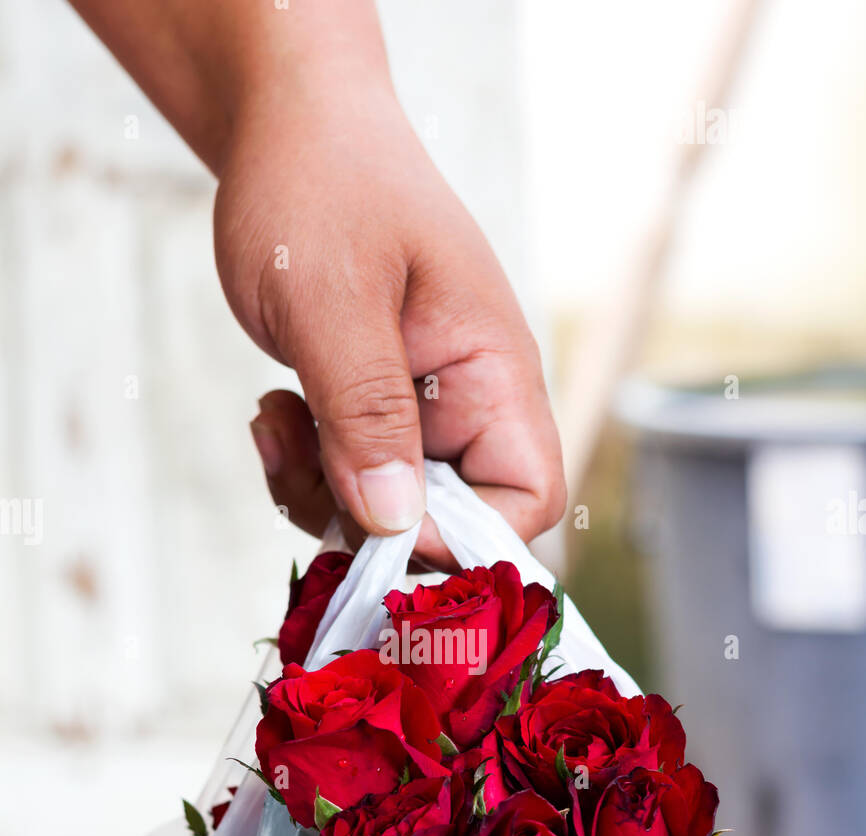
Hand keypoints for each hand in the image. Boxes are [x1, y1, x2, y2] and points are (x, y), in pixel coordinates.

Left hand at [215, 76, 565, 568]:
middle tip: (299, 457)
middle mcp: (470, 404)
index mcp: (495, 373)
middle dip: (365, 517)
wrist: (290, 126)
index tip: (378, 519)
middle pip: (447, 522)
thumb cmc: (324, 183)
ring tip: (277, 418)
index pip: (525, 501)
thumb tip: (394, 520)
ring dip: (319, 492)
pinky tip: (275, 412)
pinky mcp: (374, 414)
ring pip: (387, 513)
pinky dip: (304, 468)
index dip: (461, 538)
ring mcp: (421, 412)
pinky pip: (348, 481)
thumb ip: (368, 412)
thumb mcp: (336, 300)